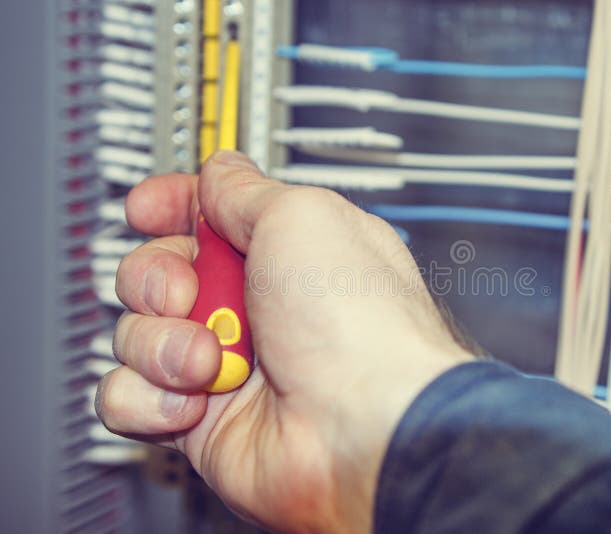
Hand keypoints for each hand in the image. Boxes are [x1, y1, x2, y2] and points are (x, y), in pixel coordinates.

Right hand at [95, 151, 473, 532]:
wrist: (365, 425)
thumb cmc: (356, 322)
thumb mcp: (301, 216)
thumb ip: (246, 192)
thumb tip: (220, 174)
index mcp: (285, 252)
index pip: (207, 217)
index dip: (171, 207)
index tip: (147, 207)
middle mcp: (255, 306)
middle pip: (158, 271)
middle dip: (157, 276)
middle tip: (188, 292)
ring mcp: (225, 364)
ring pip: (136, 333)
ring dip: (161, 342)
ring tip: (209, 360)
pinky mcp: (197, 420)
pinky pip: (128, 397)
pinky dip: (148, 397)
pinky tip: (192, 401)